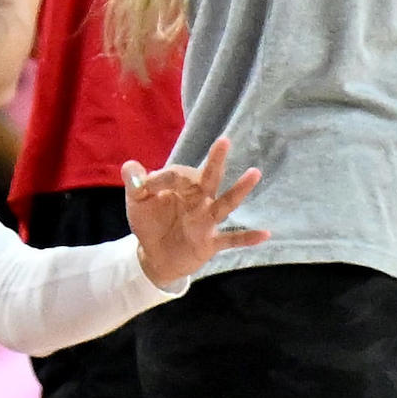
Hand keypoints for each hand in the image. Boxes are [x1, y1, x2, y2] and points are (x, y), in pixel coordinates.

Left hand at [121, 139, 266, 286]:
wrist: (155, 257)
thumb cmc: (151, 222)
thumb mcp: (137, 202)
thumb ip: (135, 183)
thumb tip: (131, 168)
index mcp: (183, 186)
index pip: (177, 175)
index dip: (159, 179)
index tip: (143, 189)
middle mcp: (199, 200)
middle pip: (210, 178)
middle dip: (215, 161)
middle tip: (224, 140)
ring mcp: (207, 221)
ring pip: (225, 204)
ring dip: (239, 190)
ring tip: (255, 172)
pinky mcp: (210, 243)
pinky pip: (231, 239)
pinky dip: (247, 237)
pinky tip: (265, 234)